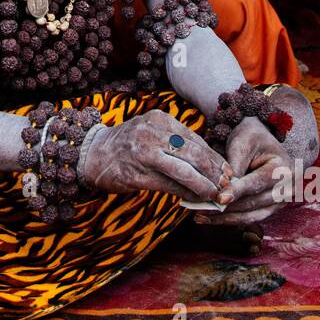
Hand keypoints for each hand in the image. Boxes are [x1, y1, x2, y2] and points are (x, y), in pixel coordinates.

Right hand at [82, 109, 233, 205]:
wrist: (91, 154)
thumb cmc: (127, 145)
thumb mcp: (150, 133)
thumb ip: (175, 142)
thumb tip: (208, 163)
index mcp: (159, 120)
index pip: (195, 139)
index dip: (214, 157)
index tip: (227, 170)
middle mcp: (152, 133)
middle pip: (193, 153)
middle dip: (214, 171)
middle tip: (227, 184)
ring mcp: (143, 153)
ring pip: (183, 170)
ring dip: (203, 185)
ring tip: (215, 194)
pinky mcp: (136, 174)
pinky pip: (167, 185)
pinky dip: (184, 193)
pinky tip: (194, 199)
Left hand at [194, 117, 291, 225]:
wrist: (260, 139)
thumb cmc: (250, 138)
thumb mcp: (242, 144)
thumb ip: (234, 167)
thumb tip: (222, 191)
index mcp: (283, 168)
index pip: (256, 183)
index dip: (237, 191)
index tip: (219, 199)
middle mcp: (286, 188)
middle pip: (253, 203)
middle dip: (226, 208)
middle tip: (201, 209)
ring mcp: (280, 202)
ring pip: (251, 215)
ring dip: (225, 219)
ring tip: (201, 217)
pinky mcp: (269, 209)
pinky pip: (249, 218)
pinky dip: (230, 219)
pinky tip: (210, 219)